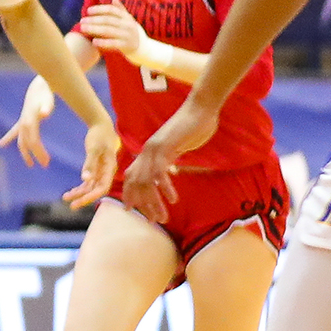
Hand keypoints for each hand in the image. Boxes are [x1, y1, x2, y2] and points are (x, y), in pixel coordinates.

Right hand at [0, 76, 55, 166]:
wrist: (39, 87)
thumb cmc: (45, 94)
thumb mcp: (48, 101)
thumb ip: (46, 108)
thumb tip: (44, 113)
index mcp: (29, 122)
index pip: (33, 142)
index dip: (39, 153)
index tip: (46, 162)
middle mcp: (23, 124)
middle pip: (28, 144)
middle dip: (35, 155)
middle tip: (45, 165)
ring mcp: (21, 123)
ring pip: (21, 141)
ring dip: (25, 153)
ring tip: (30, 164)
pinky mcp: (22, 121)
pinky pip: (14, 133)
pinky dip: (8, 138)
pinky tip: (2, 144)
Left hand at [64, 119, 120, 208]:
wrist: (101, 125)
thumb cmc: (99, 136)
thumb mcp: (94, 148)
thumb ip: (90, 164)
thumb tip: (85, 179)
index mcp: (110, 168)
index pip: (102, 188)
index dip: (91, 197)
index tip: (78, 202)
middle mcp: (107, 172)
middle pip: (96, 190)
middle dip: (84, 198)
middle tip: (71, 206)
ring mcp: (101, 171)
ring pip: (91, 187)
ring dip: (80, 194)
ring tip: (65, 198)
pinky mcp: (95, 169)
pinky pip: (88, 182)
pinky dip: (80, 187)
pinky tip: (69, 192)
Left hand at [77, 0, 147, 54]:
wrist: (145, 48)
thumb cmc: (132, 32)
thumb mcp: (128, 20)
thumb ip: (120, 9)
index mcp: (126, 17)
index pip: (112, 10)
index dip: (100, 9)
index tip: (88, 11)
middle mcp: (127, 25)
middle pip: (108, 20)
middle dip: (93, 20)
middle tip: (82, 21)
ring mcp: (127, 35)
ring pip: (108, 31)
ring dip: (94, 29)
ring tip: (83, 29)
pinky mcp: (126, 46)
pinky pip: (113, 43)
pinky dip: (103, 42)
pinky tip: (94, 42)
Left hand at [121, 97, 218, 221]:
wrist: (201, 109)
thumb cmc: (193, 127)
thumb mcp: (178, 147)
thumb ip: (171, 159)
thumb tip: (171, 171)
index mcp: (148, 153)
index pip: (132, 177)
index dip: (130, 194)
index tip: (130, 209)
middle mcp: (147, 152)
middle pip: (137, 184)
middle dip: (143, 205)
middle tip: (152, 221)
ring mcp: (154, 150)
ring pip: (147, 182)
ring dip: (154, 202)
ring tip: (163, 218)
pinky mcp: (165, 147)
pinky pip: (161, 173)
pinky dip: (166, 188)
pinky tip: (172, 200)